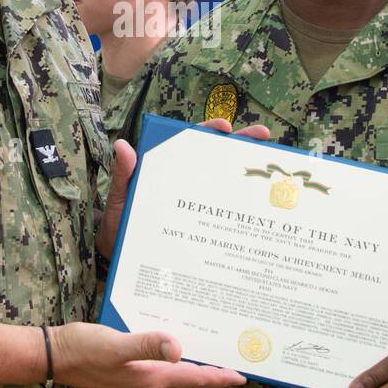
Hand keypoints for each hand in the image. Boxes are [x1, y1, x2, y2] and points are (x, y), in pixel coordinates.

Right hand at [50, 322, 245, 387]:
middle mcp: (145, 385)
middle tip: (234, 369)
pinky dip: (173, 364)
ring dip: (192, 370)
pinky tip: (173, 353)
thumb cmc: (82, 348)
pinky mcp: (125, 374)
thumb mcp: (115, 344)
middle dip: (211, 375)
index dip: (217, 377)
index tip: (241, 376)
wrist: (53, 356)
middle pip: (187, 380)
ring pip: (173, 377)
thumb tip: (177, 348)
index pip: (192, 378)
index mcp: (149, 378)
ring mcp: (134, 382)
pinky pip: (158, 372)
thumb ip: (146, 345)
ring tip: (211, 361)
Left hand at [96, 118, 270, 258]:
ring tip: (271, 167)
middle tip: (262, 135)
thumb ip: (123, 176)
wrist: (119, 260)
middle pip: (214, 158)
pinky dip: (241, 210)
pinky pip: (222, 214)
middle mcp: (182, 182)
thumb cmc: (116, 227)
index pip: (187, 144)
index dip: (207, 132)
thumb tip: (123, 146)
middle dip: (240, 144)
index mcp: (164, 170)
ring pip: (223, 184)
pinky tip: (260, 210)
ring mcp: (193, 203)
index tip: (225, 127)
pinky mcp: (200, 226)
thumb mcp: (118, 201)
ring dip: (247, 174)